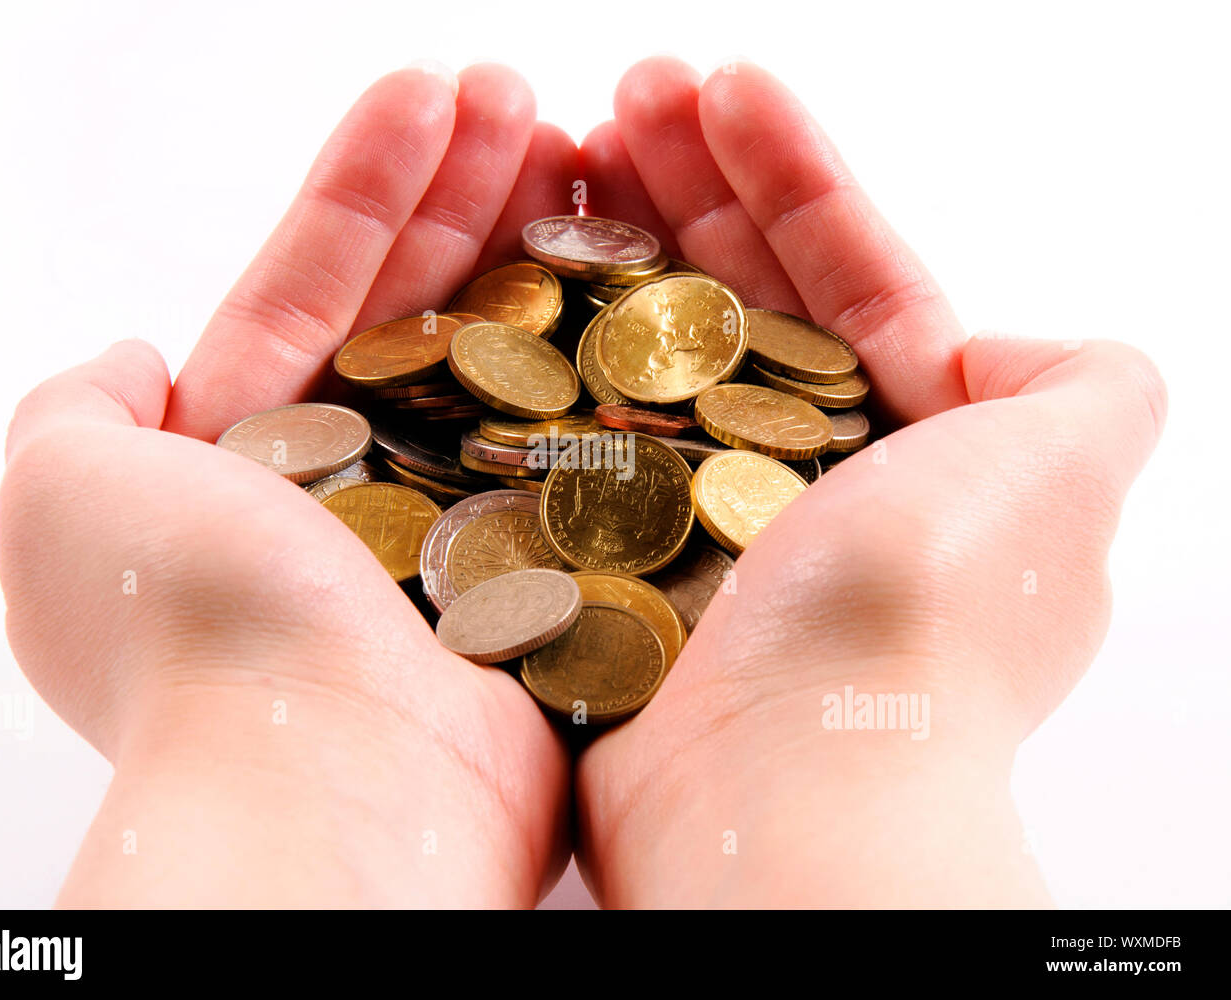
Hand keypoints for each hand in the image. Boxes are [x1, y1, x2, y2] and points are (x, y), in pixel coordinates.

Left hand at [0, 65, 579, 906]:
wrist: (331, 775)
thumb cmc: (192, 623)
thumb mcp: (58, 490)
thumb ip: (79, 410)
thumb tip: (136, 357)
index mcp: (248, 459)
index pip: (314, 289)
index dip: (370, 187)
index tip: (433, 95)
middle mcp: (357, 490)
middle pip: (420, 308)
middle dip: (467, 191)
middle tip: (531, 103)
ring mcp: (464, 526)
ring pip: (507, 358)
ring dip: (537, 240)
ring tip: (591, 136)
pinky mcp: (548, 560)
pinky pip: (576, 432)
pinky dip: (599, 346)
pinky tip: (632, 256)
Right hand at [574, 57, 1166, 906]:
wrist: (784, 789)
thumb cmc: (918, 620)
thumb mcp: (1059, 473)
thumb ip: (1087, 386)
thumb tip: (1023, 345)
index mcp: (911, 447)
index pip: (847, 276)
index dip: (790, 174)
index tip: (719, 88)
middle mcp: (807, 485)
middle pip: (738, 299)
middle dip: (686, 186)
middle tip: (615, 102)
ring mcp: (698, 524)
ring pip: (651, 357)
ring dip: (612, 247)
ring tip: (551, 152)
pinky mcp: (610, 561)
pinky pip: (577, 433)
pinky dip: (550, 354)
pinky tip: (511, 276)